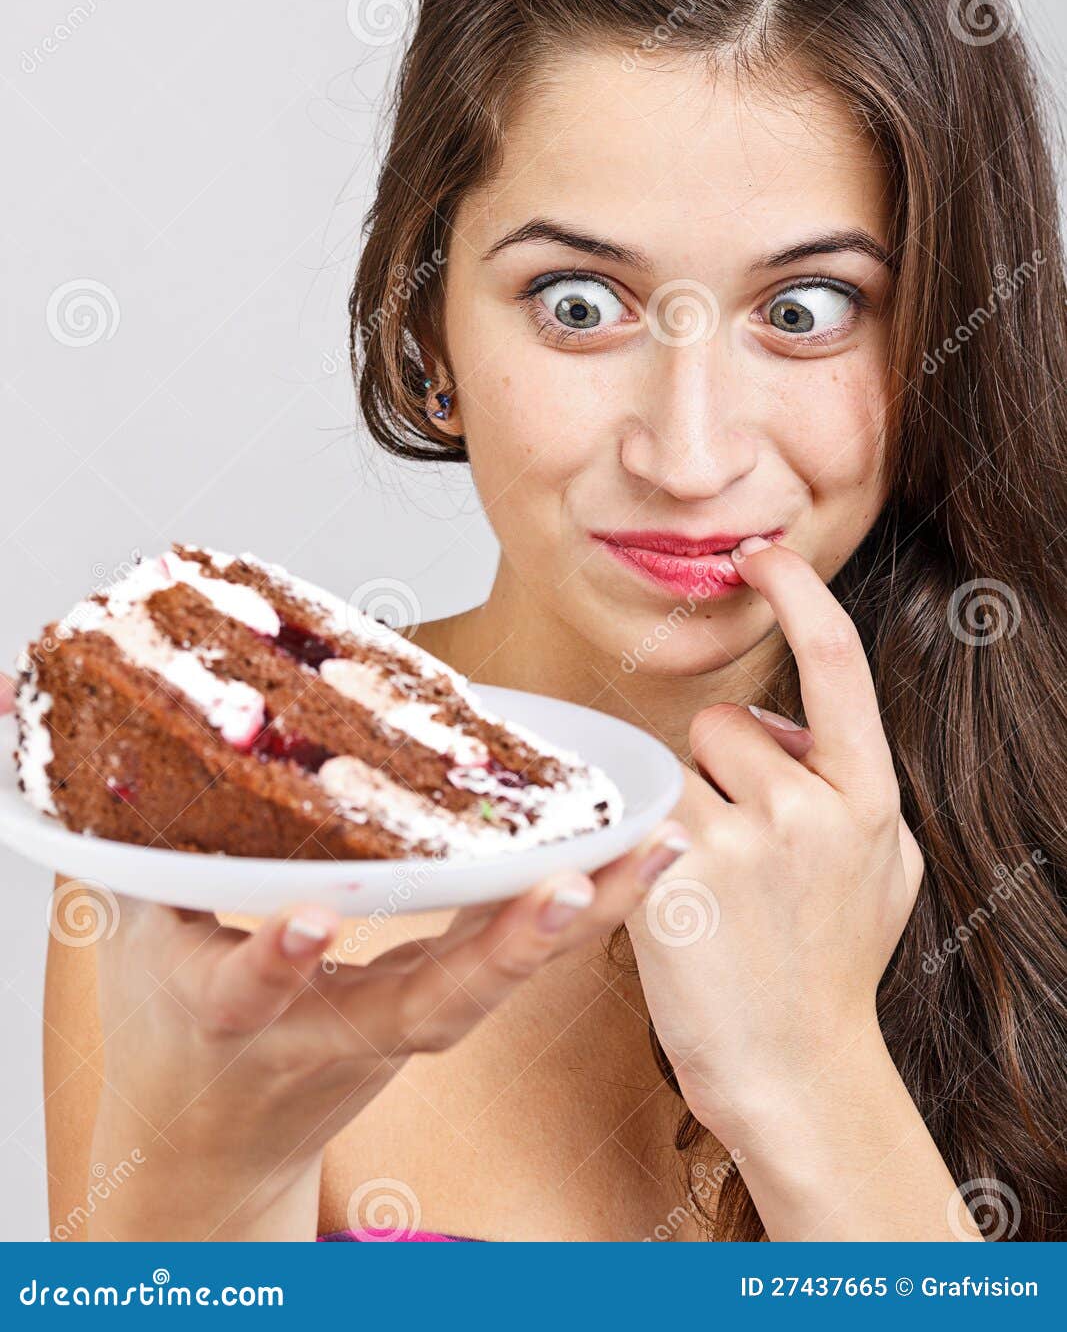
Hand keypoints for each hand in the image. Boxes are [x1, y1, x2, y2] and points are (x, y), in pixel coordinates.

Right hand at [75, 813, 688, 1237]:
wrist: (214, 1146)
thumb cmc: (173, 1026)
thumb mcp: (124, 933)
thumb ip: (99, 825)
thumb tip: (11, 707)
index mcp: (236, 1015)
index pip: (256, 990)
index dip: (279, 957)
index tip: (308, 917)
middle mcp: (330, 1033)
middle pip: (427, 1005)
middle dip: (500, 954)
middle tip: (567, 888)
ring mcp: (395, 1032)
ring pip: (495, 990)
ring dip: (575, 927)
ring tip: (646, 856)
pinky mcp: (438, 1016)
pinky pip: (514, 969)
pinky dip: (576, 917)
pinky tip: (634, 859)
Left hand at [625, 537, 923, 1147]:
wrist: (793, 1072)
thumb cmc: (829, 967)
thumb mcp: (882, 867)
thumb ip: (847, 784)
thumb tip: (792, 726)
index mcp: (868, 796)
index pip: (836, 660)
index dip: (797, 592)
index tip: (762, 556)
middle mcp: (812, 807)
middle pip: (725, 723)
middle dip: (717, 768)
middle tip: (732, 850)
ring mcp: (743, 841)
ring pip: (675, 762)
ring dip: (678, 804)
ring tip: (705, 882)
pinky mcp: (674, 875)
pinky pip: (637, 809)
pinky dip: (638, 838)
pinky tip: (665, 895)